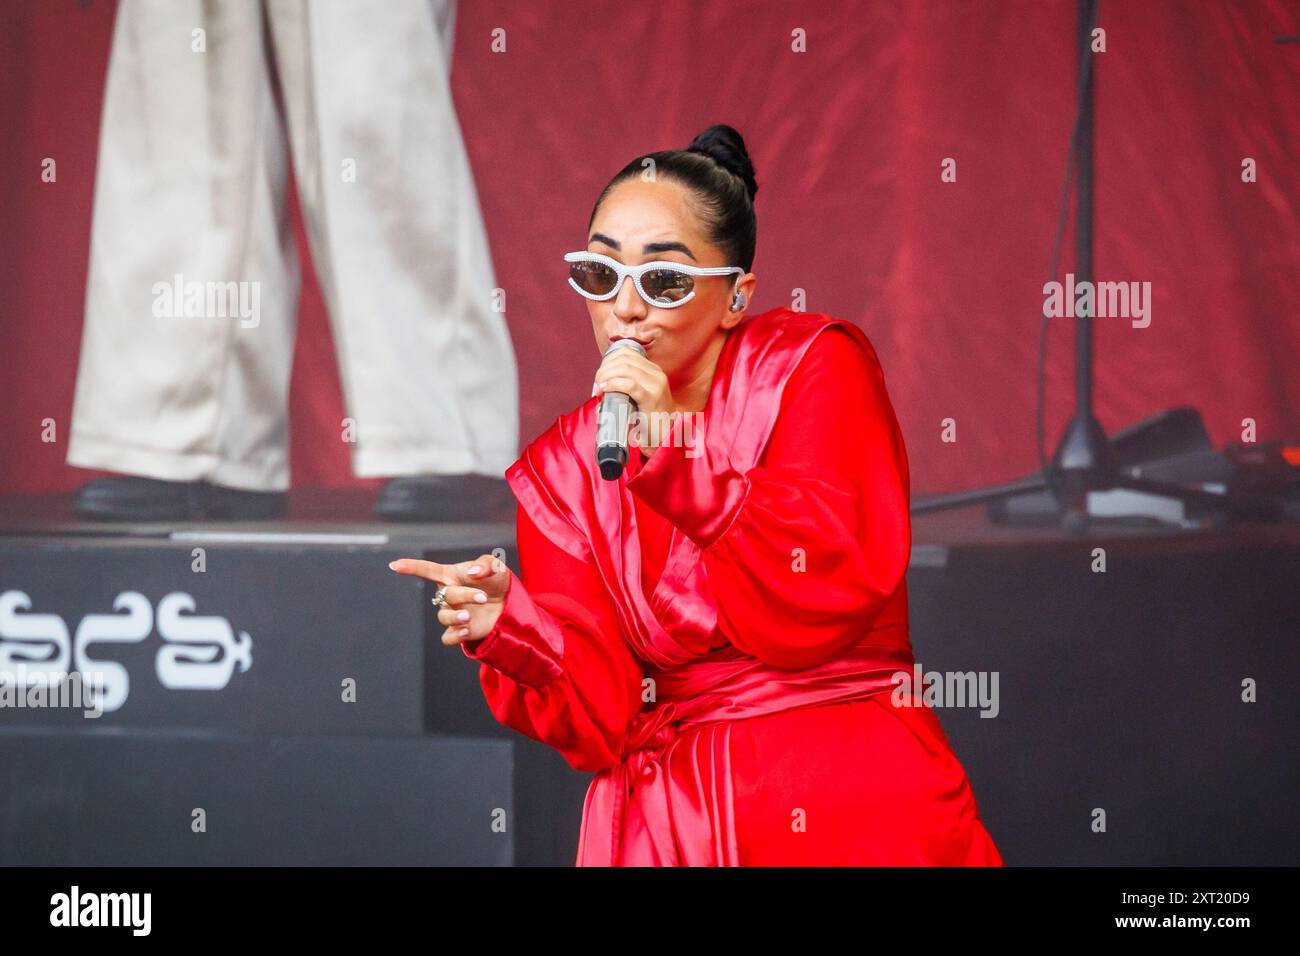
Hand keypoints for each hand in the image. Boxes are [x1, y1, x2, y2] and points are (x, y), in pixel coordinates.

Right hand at [388, 553, 509, 645]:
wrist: (508, 603)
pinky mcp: (460, 630)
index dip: (411, 567)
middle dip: (464, 596)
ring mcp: (453, 613)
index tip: (395, 565)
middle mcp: (448, 595)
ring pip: (443, 617)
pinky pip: (448, 638)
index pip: (428, 570)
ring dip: (455, 617)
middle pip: (446, 596)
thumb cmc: (495, 580)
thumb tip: (473, 572)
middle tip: (482, 597)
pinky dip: (454, 635)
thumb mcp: (495, 566)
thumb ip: (486, 565)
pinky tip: (466, 631)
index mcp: (451, 576)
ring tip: (468, 616)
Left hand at [593, 347, 674, 453]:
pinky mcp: (651, 398)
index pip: (627, 354)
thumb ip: (624, 387)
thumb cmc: (649, 418)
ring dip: (606, 376)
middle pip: (624, 359)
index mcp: (653, 370)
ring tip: (599, 388)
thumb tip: (600, 388)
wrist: (665, 436)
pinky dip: (613, 384)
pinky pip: (629, 385)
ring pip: (625, 369)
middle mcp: (656, 374)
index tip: (600, 375)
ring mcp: (656, 385)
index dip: (608, 360)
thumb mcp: (639, 396)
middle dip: (605, 369)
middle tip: (597, 383)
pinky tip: (605, 389)